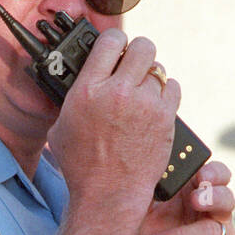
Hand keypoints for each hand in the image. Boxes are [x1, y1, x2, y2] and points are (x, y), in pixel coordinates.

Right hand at [46, 30, 181, 216]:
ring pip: (159, 68)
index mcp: (88, 89)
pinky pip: (173, 88)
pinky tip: (155, 105)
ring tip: (142, 94)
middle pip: (142, 46)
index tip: (115, 49)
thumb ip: (74, 96)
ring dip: (151, 77)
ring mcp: (145, 104)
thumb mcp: (62, 126)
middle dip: (138, 54)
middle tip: (133, 67)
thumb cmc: (82, 165)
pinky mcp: (165, 118)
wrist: (109, 194)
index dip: (115, 42)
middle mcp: (118, 91)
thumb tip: (82, 78)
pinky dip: (165, 94)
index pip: (110, 40)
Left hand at [136, 161, 234, 234]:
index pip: (218, 177)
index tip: (201, 174)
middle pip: (227, 199)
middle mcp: (215, 217)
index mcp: (198, 197)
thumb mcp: (145, 215)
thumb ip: (153, 192)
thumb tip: (148, 166)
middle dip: (213, 197)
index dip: (214, 173)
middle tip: (195, 199)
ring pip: (212, 231)